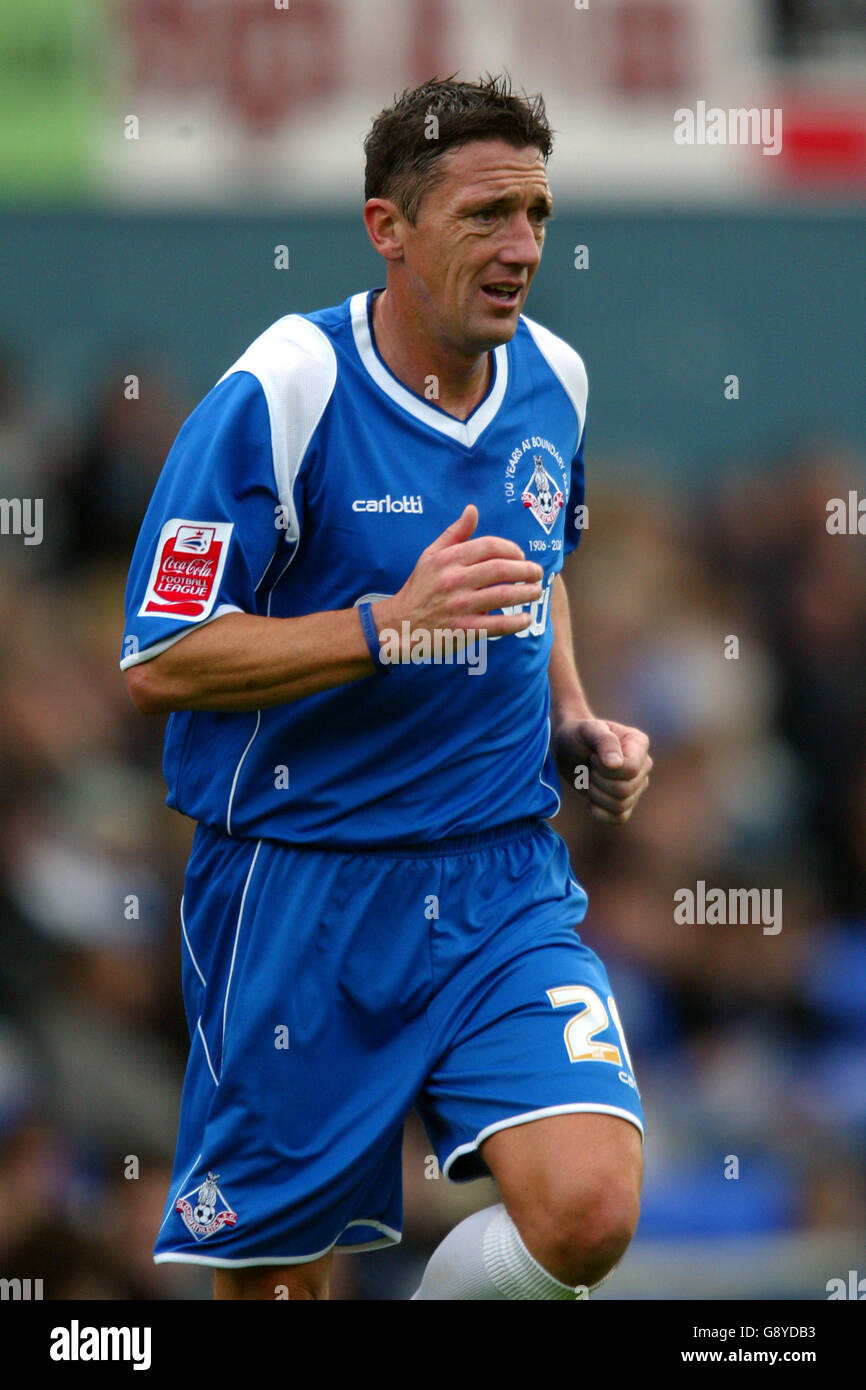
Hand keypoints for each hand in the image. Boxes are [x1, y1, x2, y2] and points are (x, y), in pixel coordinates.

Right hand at [372, 504, 543, 641]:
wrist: (399, 625)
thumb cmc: (420, 588)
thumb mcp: (430, 555)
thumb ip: (454, 534)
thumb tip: (473, 509)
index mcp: (448, 559)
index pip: (490, 546)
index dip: (512, 549)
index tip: (521, 556)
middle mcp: (454, 580)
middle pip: (502, 569)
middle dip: (526, 570)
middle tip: (537, 573)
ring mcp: (459, 606)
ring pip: (504, 595)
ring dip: (527, 593)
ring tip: (536, 592)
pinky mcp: (463, 630)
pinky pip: (498, 625)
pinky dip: (517, 622)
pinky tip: (525, 618)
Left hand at [555, 717, 651, 825]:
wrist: (568, 748)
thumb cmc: (579, 735)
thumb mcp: (588, 730)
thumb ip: (605, 741)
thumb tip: (617, 764)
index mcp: (639, 744)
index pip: (631, 769)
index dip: (607, 770)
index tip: (593, 757)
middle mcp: (643, 766)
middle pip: (625, 790)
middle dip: (598, 782)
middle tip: (589, 769)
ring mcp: (636, 786)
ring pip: (621, 806)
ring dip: (597, 795)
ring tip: (589, 780)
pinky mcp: (626, 802)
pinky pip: (619, 819)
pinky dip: (600, 813)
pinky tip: (589, 800)